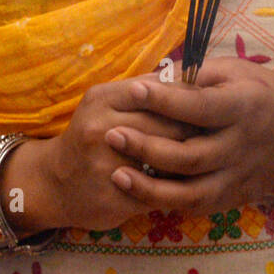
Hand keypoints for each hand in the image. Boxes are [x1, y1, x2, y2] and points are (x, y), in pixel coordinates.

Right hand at [16, 76, 196, 232]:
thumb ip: (143, 92)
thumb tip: (190, 75)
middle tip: (219, 131)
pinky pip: (158, 192)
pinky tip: (188, 183)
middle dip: (196, 129)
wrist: (54, 183)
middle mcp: (100, 129)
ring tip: (208, 156)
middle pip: (165, 125)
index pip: (157, 92)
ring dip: (189, 160)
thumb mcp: (106, 104)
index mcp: (102, 99)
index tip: (210, 103)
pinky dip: (176, 188)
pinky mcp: (113, 198)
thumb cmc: (91, 136)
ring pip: (165, 160)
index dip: (187, 99)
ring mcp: (105, 165)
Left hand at [103, 57, 273, 213]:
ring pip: (191, 192)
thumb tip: (155, 80)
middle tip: (110, 135)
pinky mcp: (234, 197)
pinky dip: (166, 202)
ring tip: (115, 174)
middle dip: (146, 146)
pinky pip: (197, 206)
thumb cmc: (266, 94)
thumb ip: (199, 76)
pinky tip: (139, 192)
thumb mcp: (238, 71)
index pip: (199, 106)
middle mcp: (242, 145)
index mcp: (244, 106)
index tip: (132, 89)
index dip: (164, 100)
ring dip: (149, 186)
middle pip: (190, 155)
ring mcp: (239, 176)